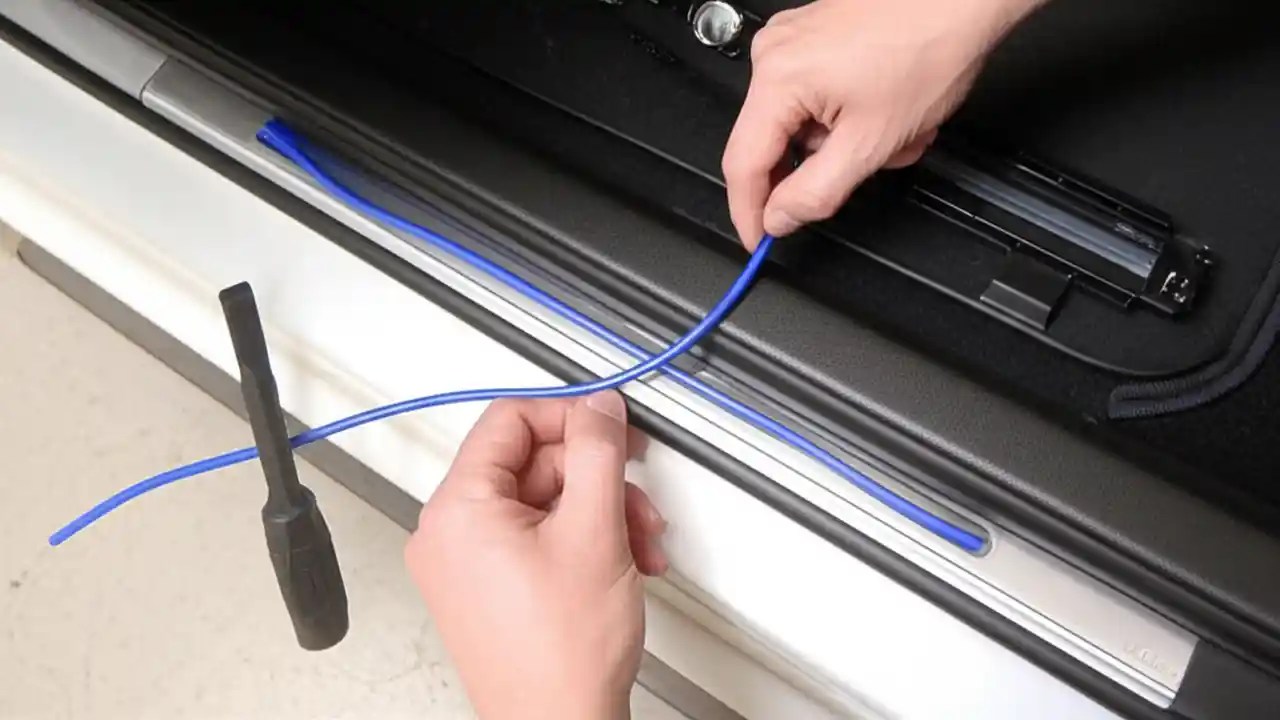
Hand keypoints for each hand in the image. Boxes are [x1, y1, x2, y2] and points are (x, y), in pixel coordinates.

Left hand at [404, 393, 666, 719]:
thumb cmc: (562, 657)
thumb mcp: (594, 530)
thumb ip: (598, 452)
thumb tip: (598, 408)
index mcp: (457, 510)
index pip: (509, 420)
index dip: (568, 416)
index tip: (609, 425)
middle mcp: (448, 534)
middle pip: (533, 465)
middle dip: (597, 480)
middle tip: (636, 501)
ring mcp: (466, 564)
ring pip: (543, 503)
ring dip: (600, 513)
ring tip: (637, 545)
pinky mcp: (487, 588)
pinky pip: (536, 538)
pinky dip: (582, 542)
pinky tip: (620, 563)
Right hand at [723, 0, 1046, 247]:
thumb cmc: (930, 45)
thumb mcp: (870, 143)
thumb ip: (815, 193)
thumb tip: (780, 217)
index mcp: (777, 79)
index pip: (743, 165)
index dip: (749, 214)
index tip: (760, 242)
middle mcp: (775, 53)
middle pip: (773, 144)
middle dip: (822, 168)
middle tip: (867, 170)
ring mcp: (795, 40)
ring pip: (802, 124)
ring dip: (846, 142)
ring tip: (895, 130)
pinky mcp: (816, 35)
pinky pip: (816, 96)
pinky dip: (850, 115)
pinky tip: (886, 109)